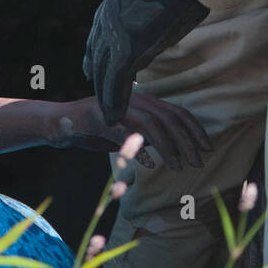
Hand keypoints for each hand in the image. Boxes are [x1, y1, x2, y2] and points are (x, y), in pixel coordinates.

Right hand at [56, 94, 211, 170]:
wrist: (60, 123)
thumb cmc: (97, 130)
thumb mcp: (128, 134)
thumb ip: (149, 137)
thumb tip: (176, 149)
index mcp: (144, 102)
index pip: (178, 112)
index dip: (195, 130)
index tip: (207, 148)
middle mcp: (134, 101)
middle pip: (169, 118)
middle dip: (187, 142)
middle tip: (198, 163)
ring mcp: (117, 108)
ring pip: (151, 124)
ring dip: (168, 147)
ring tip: (178, 167)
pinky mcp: (99, 118)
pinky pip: (123, 132)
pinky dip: (137, 147)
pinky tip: (147, 164)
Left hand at [83, 0, 208, 125]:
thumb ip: (152, 8)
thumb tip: (162, 12)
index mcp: (113, 3)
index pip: (100, 36)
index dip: (101, 55)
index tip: (102, 68)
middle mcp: (106, 20)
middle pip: (96, 56)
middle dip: (98, 77)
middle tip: (101, 95)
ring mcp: (114, 37)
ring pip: (103, 75)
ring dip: (106, 97)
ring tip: (109, 116)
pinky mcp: (125, 53)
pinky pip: (115, 84)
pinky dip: (114, 103)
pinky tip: (114, 118)